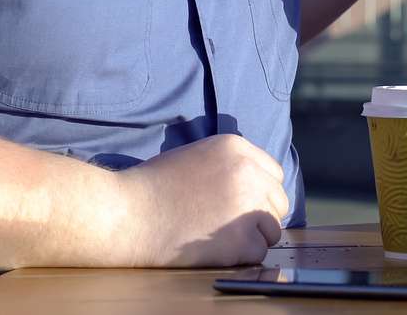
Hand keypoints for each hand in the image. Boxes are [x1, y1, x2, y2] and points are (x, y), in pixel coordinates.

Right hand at [116, 134, 289, 266]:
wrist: (127, 213)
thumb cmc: (153, 188)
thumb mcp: (196, 156)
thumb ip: (230, 165)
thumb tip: (258, 185)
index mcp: (236, 148)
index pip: (274, 173)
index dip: (260, 192)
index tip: (242, 204)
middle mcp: (248, 173)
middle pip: (278, 201)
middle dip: (259, 215)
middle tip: (229, 224)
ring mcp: (247, 206)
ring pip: (273, 229)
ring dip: (253, 237)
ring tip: (218, 236)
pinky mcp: (241, 239)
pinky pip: (258, 253)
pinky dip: (241, 257)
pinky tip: (213, 249)